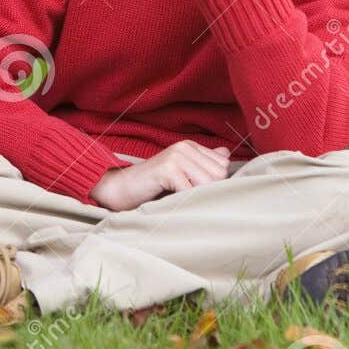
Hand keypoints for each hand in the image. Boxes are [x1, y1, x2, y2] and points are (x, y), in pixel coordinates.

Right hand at [89, 141, 231, 211]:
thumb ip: (203, 163)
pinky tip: (174, 202)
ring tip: (182, 201)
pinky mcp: (167, 168)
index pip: (224, 164)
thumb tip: (226, 155)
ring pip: (208, 182)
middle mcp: (185, 147)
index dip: (216, 183)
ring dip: (198, 197)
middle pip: (219, 175)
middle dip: (209, 191)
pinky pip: (190, 190)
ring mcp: (176, 156)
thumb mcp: (181, 173)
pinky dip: (185, 201)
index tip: (201, 192)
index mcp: (191, 146)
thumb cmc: (153, 186)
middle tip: (191, 199)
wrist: (121, 188)